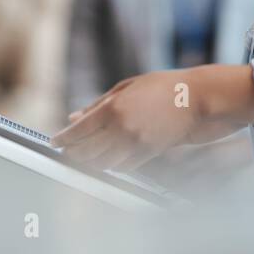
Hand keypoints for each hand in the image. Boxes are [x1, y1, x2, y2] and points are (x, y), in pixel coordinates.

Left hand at [52, 65, 253, 171]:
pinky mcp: (149, 153)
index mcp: (114, 107)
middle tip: (65, 154)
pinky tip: (104, 164)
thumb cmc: (164, 87)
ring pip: (103, 163)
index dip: (64, 139)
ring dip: (89, 163)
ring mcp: (136, 143)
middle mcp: (122, 128)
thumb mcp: (128, 87)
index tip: (54, 143)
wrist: (199, 99)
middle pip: (87, 150)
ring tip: (80, 161)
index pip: (80, 129)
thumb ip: (99, 104)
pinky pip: (122, 167)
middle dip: (73, 154)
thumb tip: (74, 116)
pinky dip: (110, 167)